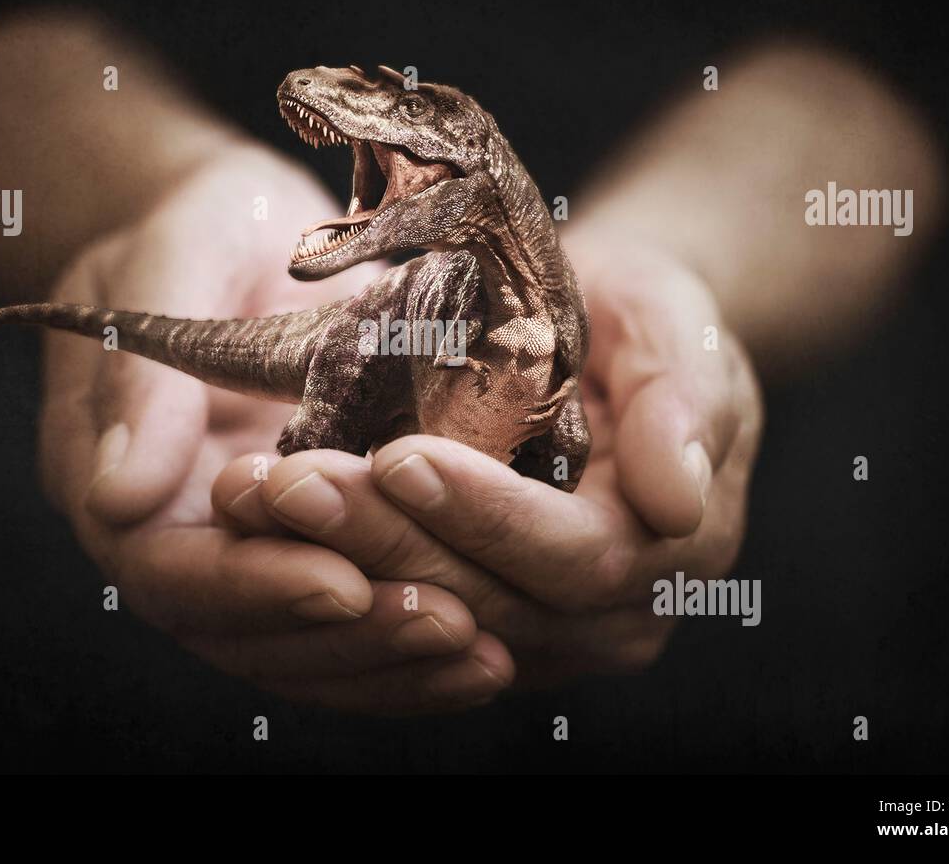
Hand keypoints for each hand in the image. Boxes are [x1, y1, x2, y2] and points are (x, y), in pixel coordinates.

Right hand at [38, 145, 513, 712]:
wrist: (241, 227)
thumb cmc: (201, 225)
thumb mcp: (173, 262)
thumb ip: (147, 376)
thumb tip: (121, 500)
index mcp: (128, 478)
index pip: (174, 570)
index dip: (257, 585)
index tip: (346, 582)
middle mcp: (182, 535)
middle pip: (247, 633)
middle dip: (349, 638)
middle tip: (452, 628)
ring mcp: (250, 546)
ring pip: (304, 647)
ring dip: (392, 661)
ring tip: (487, 657)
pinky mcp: (315, 541)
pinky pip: (352, 616)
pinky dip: (409, 650)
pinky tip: (487, 655)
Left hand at [211, 243, 761, 683]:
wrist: (600, 341)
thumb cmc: (641, 317)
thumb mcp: (673, 327)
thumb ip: (684, 404)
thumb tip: (678, 502)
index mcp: (674, 551)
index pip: (577, 558)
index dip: (488, 516)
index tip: (400, 457)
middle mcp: (612, 615)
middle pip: (491, 603)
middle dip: (388, 542)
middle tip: (293, 484)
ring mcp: (544, 632)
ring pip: (433, 619)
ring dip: (345, 561)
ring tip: (263, 496)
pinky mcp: (482, 623)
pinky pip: (403, 618)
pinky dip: (336, 575)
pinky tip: (269, 525)